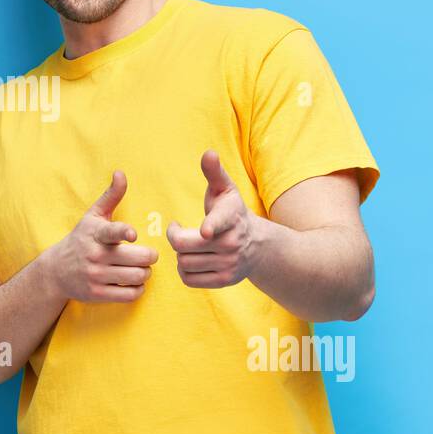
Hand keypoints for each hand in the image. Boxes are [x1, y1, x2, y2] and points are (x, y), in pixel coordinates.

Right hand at [43, 170, 157, 301]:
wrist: (55, 271)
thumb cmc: (81, 239)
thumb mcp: (92, 217)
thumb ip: (110, 196)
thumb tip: (121, 173)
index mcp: (96, 234)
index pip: (112, 232)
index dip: (124, 232)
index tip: (133, 234)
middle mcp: (95, 255)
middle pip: (138, 259)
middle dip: (149, 257)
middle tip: (147, 255)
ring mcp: (96, 276)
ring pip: (137, 277)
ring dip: (145, 273)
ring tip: (141, 268)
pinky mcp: (97, 294)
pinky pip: (130, 294)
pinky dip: (138, 288)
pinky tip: (133, 282)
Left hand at [167, 150, 259, 288]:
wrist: (258, 244)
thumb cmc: (232, 212)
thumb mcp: (226, 190)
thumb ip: (214, 172)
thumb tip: (208, 153)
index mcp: (231, 217)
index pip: (219, 222)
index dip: (211, 226)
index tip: (205, 230)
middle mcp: (231, 243)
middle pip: (184, 246)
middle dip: (174, 237)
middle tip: (177, 229)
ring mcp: (229, 264)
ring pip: (184, 263)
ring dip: (180, 254)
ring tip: (187, 244)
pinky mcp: (224, 280)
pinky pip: (189, 279)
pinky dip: (184, 270)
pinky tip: (191, 259)